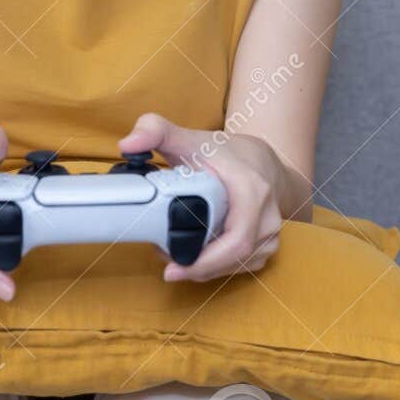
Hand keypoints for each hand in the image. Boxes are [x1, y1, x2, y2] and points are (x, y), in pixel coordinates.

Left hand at [117, 112, 284, 283]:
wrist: (260, 160)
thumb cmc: (224, 152)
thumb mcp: (188, 138)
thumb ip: (154, 131)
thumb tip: (127, 145)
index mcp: (252, 191)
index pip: (235, 240)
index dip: (204, 261)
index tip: (172, 267)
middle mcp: (267, 216)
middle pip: (233, 259)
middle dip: (197, 267)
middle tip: (166, 264)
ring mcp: (271, 234)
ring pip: (237, 266)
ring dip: (206, 269)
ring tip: (176, 257)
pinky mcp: (267, 245)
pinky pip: (242, 266)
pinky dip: (217, 267)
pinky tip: (198, 259)